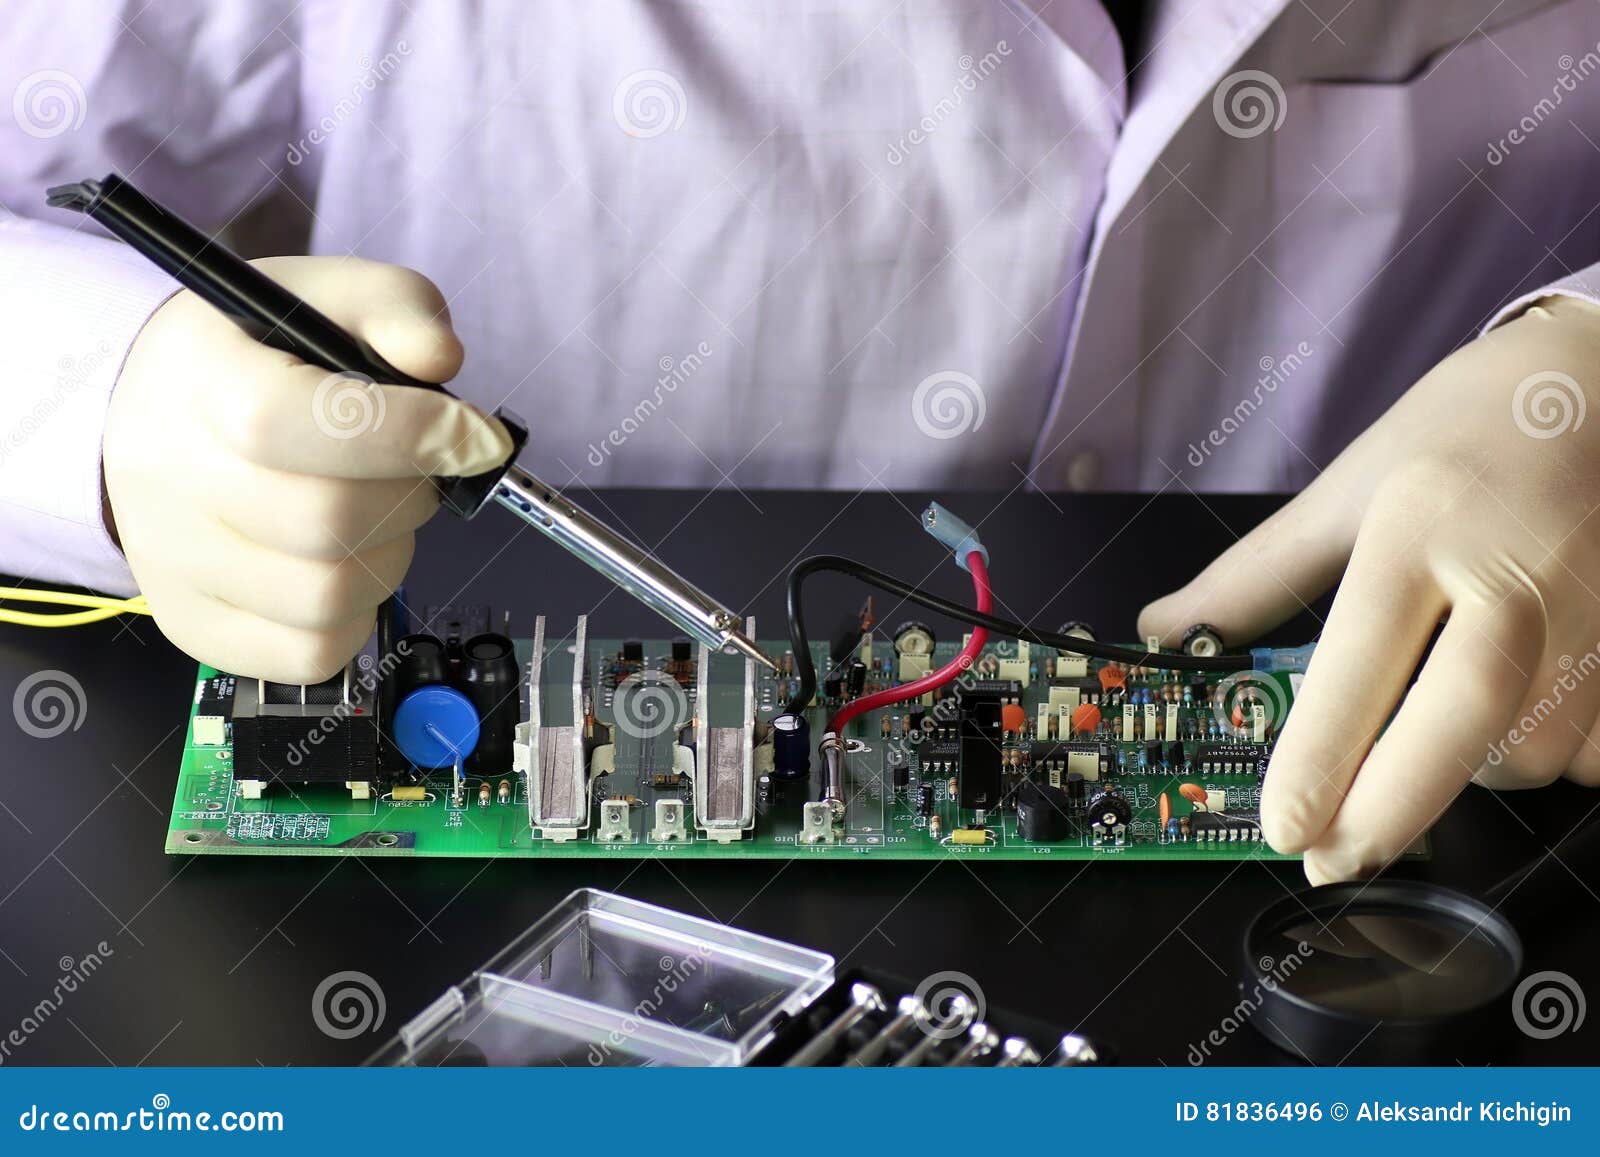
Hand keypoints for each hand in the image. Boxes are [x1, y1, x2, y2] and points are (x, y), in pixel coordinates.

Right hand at [105, 256, 511, 683]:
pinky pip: (311, 652)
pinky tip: (351, 564)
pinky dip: (359, 615)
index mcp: (201, 380)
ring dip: (393, 558)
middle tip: (419, 473)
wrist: (157, 409)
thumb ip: (396, 308)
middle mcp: (171, 478)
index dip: (410, 432)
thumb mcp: (327, 295)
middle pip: (328, 521)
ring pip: (329, 597)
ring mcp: (177, 563)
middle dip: (412, 498)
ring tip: (383, 515)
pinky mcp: (196, 625)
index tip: (477, 435)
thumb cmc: (259, 354)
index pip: (300, 422)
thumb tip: (441, 360)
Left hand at [1140, 296, 1599, 882]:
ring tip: (1428, 741)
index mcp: (1421, 525)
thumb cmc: (1468, 427)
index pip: (1360, 665)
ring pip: (1534, 751)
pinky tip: (1519, 715)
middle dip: (1388, 813)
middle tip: (1332, 859)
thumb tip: (1163, 629)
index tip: (1283, 827)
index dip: (1320, 761)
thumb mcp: (1350, 483)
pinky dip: (1554, 754)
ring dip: (1468, 775)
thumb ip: (1256, 573)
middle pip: (1460, 727)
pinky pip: (1599, 747)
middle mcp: (1518, 570)